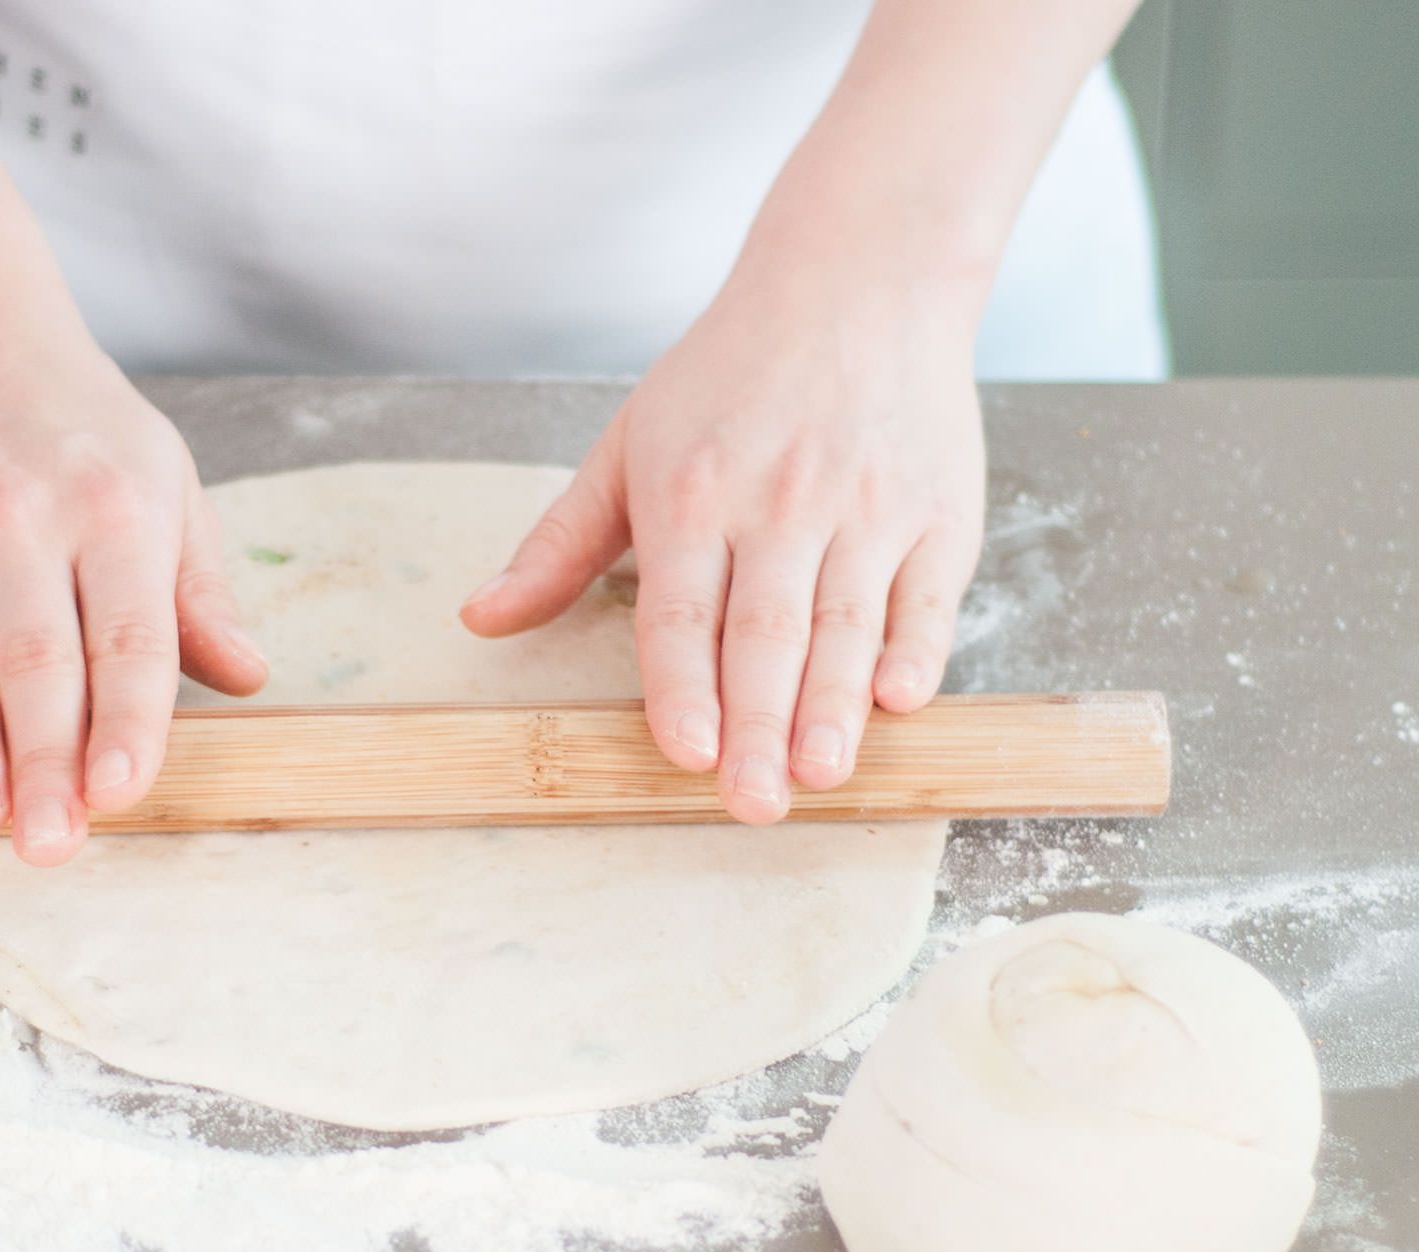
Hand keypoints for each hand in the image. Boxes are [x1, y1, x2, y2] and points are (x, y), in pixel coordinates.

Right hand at [0, 286, 265, 864]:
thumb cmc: (79, 420)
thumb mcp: (167, 481)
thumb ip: (200, 589)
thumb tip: (247, 677)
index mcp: (116, 513)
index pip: (128, 639)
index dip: (127, 723)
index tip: (123, 793)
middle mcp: (23, 522)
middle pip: (37, 663)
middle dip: (45, 763)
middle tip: (51, 845)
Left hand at [461, 260, 985, 824]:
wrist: (859, 280)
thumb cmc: (731, 374)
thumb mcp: (628, 443)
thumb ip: (558, 543)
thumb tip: (480, 619)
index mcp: (691, 494)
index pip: (682, 610)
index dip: (684, 685)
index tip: (684, 752)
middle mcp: (778, 504)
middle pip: (765, 633)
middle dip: (759, 728)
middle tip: (753, 804)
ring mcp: (865, 509)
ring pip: (846, 624)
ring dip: (835, 707)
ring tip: (823, 775)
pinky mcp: (938, 512)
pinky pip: (926, 596)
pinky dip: (916, 649)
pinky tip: (901, 702)